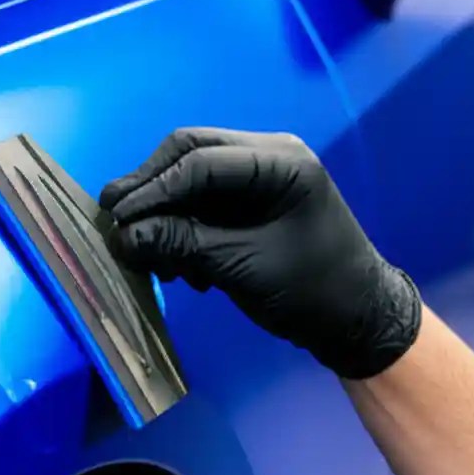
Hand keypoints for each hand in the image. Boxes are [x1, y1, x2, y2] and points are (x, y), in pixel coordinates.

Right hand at [100, 127, 420, 379]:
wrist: (359, 321)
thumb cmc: (312, 291)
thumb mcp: (241, 268)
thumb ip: (182, 244)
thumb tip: (122, 236)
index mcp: (280, 161)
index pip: (199, 160)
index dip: (152, 190)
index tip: (116, 221)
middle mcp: (269, 155)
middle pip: (190, 153)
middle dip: (150, 189)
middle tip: (114, 222)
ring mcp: (261, 176)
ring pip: (192, 178)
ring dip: (165, 213)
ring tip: (150, 257)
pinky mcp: (252, 202)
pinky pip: (204, 202)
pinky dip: (183, 228)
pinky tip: (179, 266)